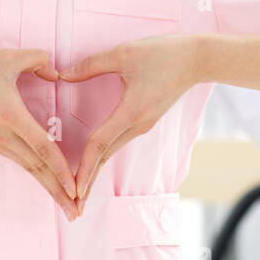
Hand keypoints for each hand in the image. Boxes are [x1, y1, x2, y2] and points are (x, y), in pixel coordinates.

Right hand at [0, 48, 79, 220]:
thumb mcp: (7, 56)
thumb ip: (39, 59)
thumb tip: (58, 75)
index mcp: (10, 115)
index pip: (42, 148)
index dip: (61, 169)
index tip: (76, 188)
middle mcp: (2, 135)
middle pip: (37, 169)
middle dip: (58, 192)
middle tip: (78, 213)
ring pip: (28, 167)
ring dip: (48, 186)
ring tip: (66, 204)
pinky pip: (18, 159)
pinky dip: (36, 172)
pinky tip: (47, 180)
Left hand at [58, 34, 199, 212]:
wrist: (198, 59)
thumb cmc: (163, 53)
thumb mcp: (124, 53)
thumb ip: (91, 65)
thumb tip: (62, 75)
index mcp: (131, 113)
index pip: (100, 146)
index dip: (83, 168)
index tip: (72, 189)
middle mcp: (137, 125)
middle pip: (104, 158)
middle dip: (87, 182)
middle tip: (71, 206)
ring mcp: (142, 125)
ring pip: (111, 152)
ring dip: (93, 171)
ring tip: (77, 190)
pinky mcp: (144, 120)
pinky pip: (118, 142)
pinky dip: (102, 156)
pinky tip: (92, 161)